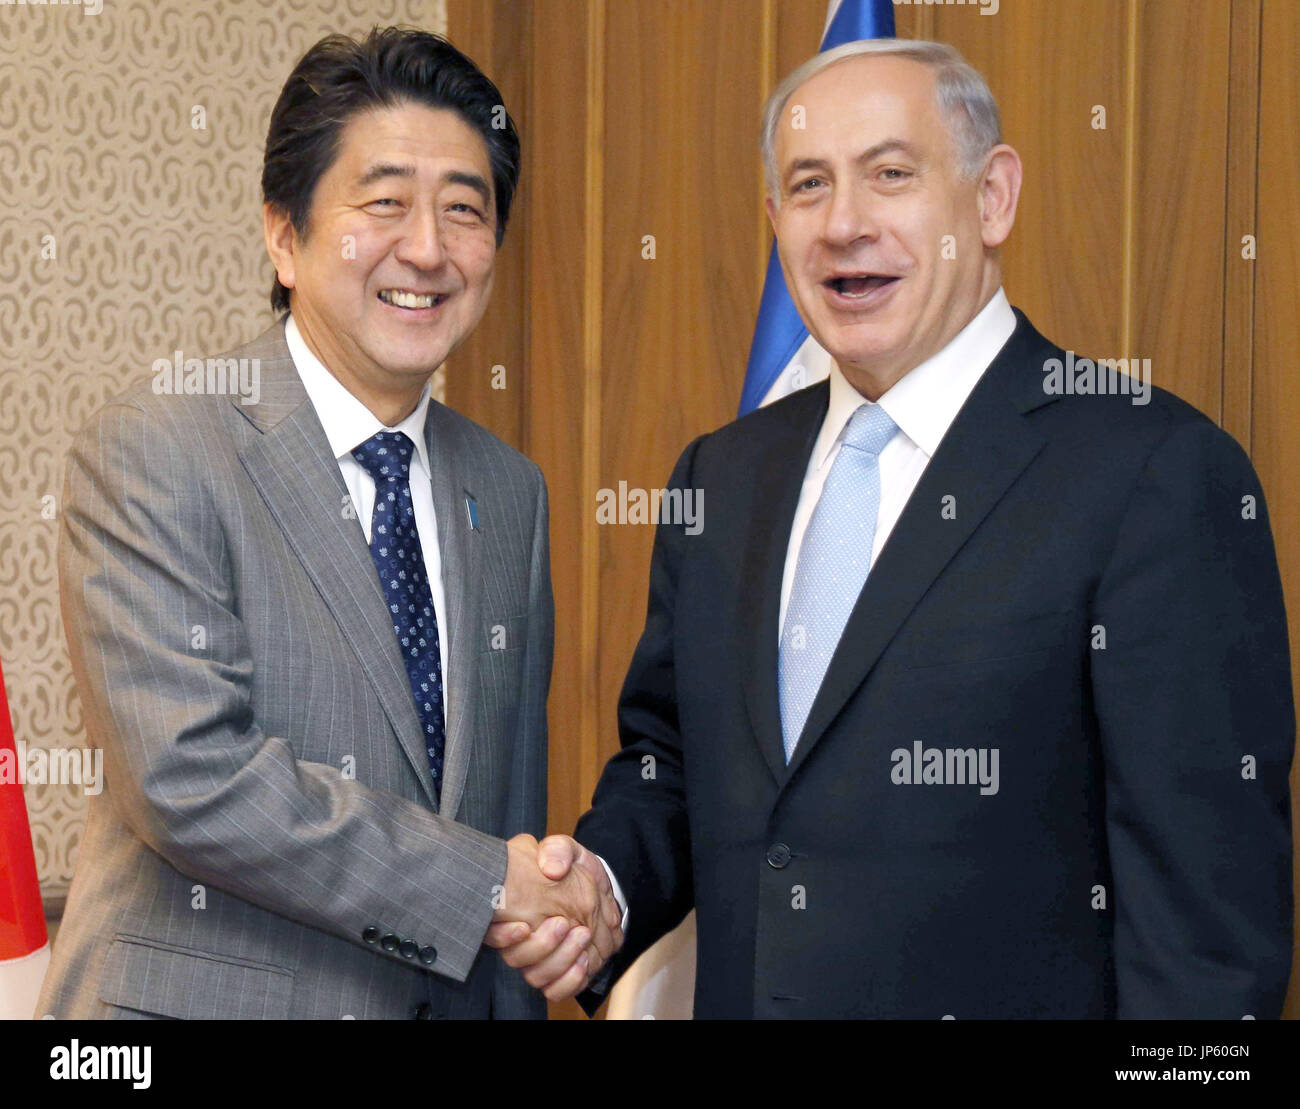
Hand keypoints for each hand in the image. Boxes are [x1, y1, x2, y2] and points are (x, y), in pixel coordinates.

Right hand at [486, 834, 623, 1000]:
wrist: (596, 886)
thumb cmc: (572, 868)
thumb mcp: (565, 850)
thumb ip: (557, 851)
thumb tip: (551, 869)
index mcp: (511, 911)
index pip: (491, 934)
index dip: (502, 937)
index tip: (523, 927)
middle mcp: (521, 939)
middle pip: (515, 959)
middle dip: (539, 946)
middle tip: (562, 924)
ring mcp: (540, 958)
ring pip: (536, 977)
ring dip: (558, 961)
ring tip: (581, 935)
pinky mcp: (561, 971)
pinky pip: (556, 990)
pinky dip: (569, 980)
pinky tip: (583, 960)